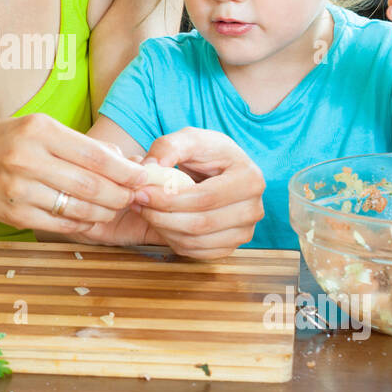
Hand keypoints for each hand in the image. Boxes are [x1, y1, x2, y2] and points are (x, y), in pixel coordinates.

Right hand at [0, 113, 149, 235]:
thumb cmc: (8, 140)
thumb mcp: (41, 128)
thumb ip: (79, 145)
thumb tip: (124, 162)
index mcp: (40, 131)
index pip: (95, 155)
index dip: (126, 171)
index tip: (144, 177)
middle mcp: (28, 159)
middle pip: (91, 186)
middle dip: (121, 194)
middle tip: (135, 196)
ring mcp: (20, 190)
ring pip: (79, 208)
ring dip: (106, 211)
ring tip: (115, 207)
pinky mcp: (16, 215)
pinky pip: (61, 224)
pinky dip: (83, 223)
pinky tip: (91, 217)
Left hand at [128, 128, 264, 259]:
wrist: (220, 168)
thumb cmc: (206, 152)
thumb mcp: (189, 139)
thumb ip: (168, 147)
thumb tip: (149, 168)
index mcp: (249, 179)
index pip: (204, 198)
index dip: (169, 199)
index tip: (141, 192)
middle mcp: (253, 209)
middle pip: (200, 224)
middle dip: (161, 216)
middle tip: (137, 203)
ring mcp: (244, 232)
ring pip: (196, 241)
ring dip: (163, 229)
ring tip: (145, 211)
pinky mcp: (231, 246)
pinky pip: (197, 252)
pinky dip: (173, 241)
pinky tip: (161, 223)